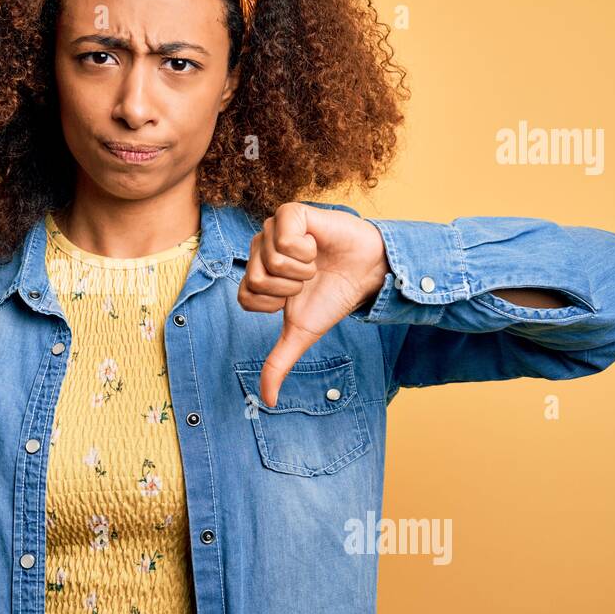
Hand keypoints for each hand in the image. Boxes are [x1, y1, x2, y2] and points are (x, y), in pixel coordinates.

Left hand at [238, 202, 389, 406]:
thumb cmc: (332, 297)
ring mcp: (273, 228)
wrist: (367, 273)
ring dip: (302, 270)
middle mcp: (260, 248)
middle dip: (290, 288)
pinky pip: (283, 237)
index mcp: (256, 274)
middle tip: (308, 279)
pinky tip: (317, 245)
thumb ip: (278, 363)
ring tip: (315, 262)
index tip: (295, 297)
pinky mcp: (291, 212)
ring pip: (271, 261)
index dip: (275, 304)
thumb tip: (266, 401)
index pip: (246, 297)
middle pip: (256, 280)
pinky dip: (306, 249)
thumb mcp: (301, 334)